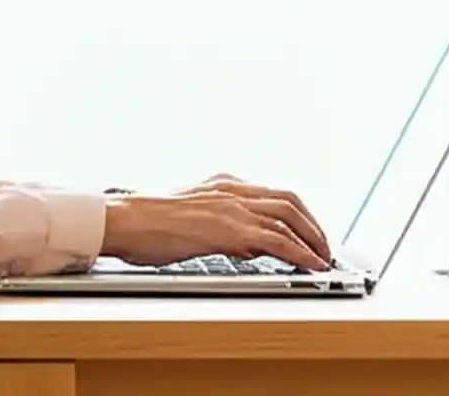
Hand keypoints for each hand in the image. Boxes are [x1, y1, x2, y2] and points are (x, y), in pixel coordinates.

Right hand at [100, 178, 331, 270]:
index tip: (307, 230)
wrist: (126, 221)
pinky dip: (301, 253)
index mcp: (222, 184)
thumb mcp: (188, 215)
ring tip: (322, 258)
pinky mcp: (231, 230)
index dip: (297, 213)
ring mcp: (233, 208)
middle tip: (322, 246)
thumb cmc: (145, 223)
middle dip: (313, 224)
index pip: (272, 193)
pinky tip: (310, 265)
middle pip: (290, 201)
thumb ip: (218, 222)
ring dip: (313, 240)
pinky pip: (278, 241)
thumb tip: (243, 243)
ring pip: (290, 217)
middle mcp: (232, 190)